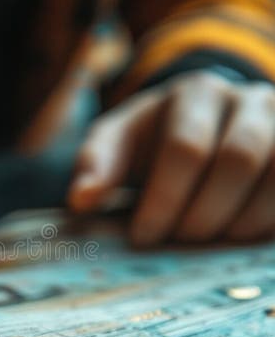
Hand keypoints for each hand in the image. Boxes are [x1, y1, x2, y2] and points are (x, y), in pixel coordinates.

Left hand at [68, 70, 274, 244]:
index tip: (143, 237)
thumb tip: (81, 199)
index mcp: (194, 94)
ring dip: (243, 221)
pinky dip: (270, 221)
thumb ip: (97, 165)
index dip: (164, 198)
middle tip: (180, 243)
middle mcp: (248, 99)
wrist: (212, 126)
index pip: (185, 147)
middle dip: (204, 213)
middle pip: (238, 158)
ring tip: (213, 243)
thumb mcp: (120, 143)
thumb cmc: (158, 141)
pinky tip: (244, 237)